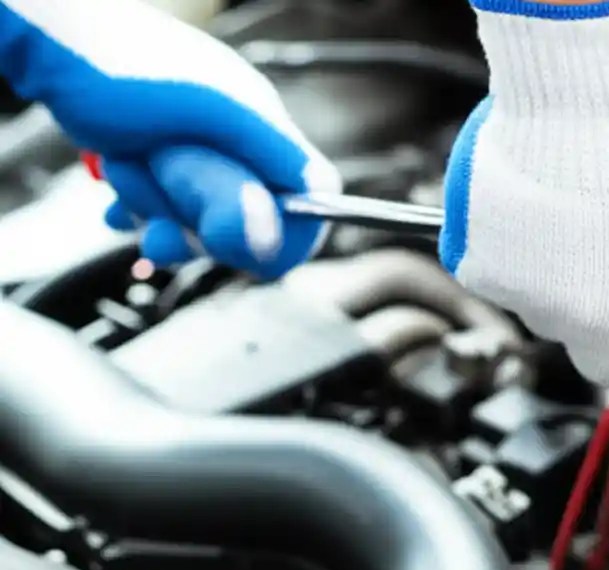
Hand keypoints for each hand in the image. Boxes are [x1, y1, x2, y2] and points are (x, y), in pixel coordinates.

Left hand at [0, 0, 339, 278]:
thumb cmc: (124, 65)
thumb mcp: (214, 109)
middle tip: (170, 220)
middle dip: (204, 226)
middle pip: (249, 218)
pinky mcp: (158, 161)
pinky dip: (141, 212)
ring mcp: (194, 154)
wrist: (51, 45)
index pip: (309, 189)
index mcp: (261, 124)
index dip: (289, 227)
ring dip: (160, 213)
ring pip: (200, 220)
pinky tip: (121, 199)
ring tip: (132, 177)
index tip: (253, 250)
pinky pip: (164, 211)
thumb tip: (322, 200)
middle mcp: (234, 141)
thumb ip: (271, 151)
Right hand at [441, 0, 608, 434]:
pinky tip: (550, 211)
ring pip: (556, 320)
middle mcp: (600, 333)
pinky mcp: (486, 272)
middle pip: (605, 363)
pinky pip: (509, 284)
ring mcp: (537, 305)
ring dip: (573, 285)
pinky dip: (525, 257)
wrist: (594, 87)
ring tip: (593, 219)